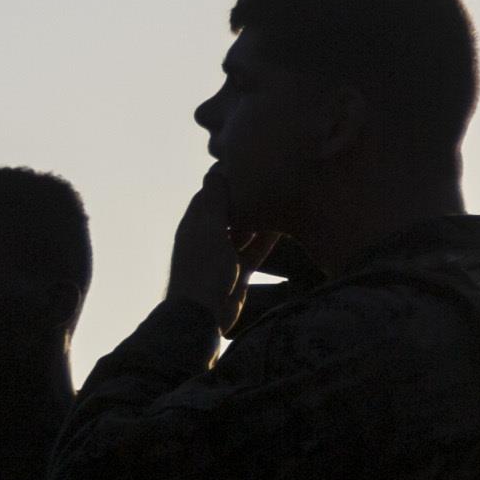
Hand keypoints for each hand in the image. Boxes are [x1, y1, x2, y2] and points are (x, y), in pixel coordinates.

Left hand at [162, 178, 274, 320]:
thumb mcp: (209, 229)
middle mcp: (208, 237)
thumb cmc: (203, 268)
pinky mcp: (238, 272)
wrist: (202, 315)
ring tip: (281, 199)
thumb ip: (214, 201)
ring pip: (244, 230)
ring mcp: (223, 255)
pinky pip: (255, 250)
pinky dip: (267, 239)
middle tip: (270, 179)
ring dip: (259, 218)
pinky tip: (284, 227)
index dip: (227, 179)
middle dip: (246, 197)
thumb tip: (215, 169)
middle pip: (230, 211)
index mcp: (195, 223)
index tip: (248, 163)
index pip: (211, 193)